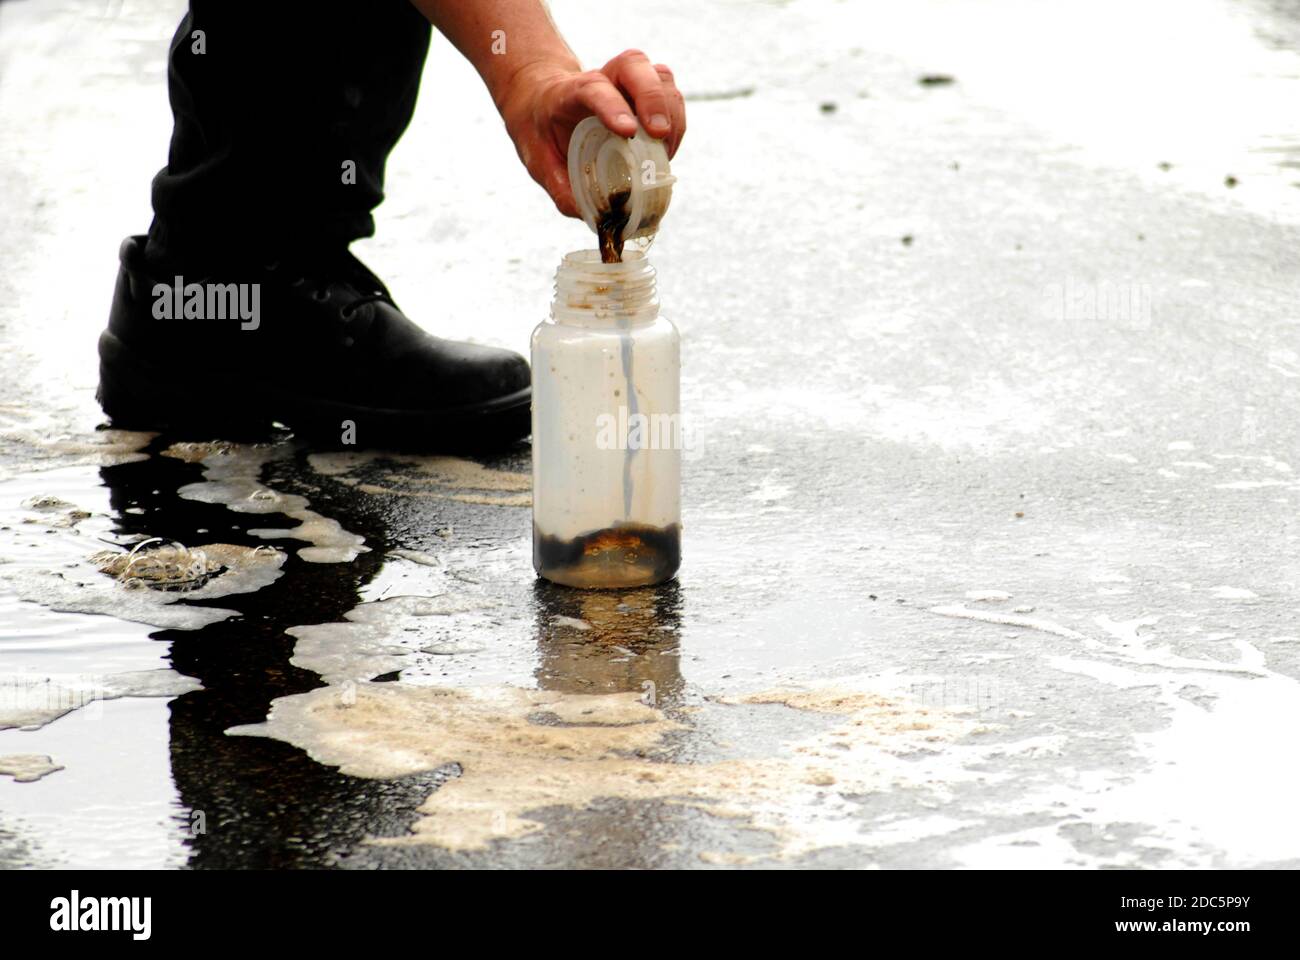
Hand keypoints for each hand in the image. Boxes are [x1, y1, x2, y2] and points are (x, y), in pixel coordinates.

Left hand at [498, 49, 686, 216]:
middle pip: (634, 65)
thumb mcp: (539, 162)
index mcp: (569, 93)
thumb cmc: (541, 132)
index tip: (627, 132)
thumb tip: (598, 219)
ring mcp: (627, 84)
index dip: (612, 106)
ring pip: (660, 77)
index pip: (593, 88)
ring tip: (665, 152)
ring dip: (672, 113)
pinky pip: (671, 96)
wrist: (541, 103)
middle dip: (653, 98)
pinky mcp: (645, 93)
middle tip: (658, 135)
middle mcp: (602, 79)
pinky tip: (667, 151)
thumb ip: (563, 190)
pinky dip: (677, 123)